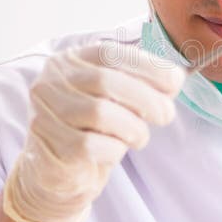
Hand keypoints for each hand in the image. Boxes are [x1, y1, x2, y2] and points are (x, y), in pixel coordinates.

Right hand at [3, 43, 185, 221]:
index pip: (110, 52)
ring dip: (132, 128)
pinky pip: (90, 144)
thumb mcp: (117, 97)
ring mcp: (46, 111)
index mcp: (72, 60)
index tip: (174, 82)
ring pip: (100, 113)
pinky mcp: (48, 143)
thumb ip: (140, 82)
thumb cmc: (95, 127)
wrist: (60, 168)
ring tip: (140, 137)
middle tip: (166, 115)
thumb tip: (175, 78)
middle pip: (106, 81)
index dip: (147, 65)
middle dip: (147, 99)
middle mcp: (53, 80)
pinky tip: (115, 151)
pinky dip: (114, 149)